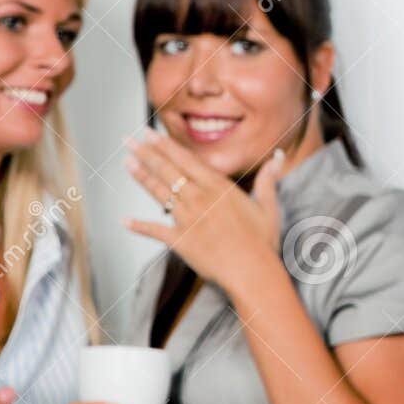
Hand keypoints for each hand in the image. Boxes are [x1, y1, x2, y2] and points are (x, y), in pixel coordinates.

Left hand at [123, 128, 287, 290]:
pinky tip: (124, 221)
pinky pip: (155, 231)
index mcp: (218, 186)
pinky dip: (139, 227)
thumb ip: (268, 179)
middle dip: (145, 152)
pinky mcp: (179, 240)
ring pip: (158, 192)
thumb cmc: (262, 241)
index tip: (151, 133)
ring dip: (141, 177)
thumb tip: (279, 157)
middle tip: (129, 139)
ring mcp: (186, 218)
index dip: (165, 145)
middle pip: (167, 170)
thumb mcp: (268, 206)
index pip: (185, 159)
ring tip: (126, 162)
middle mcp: (198, 197)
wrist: (252, 270)